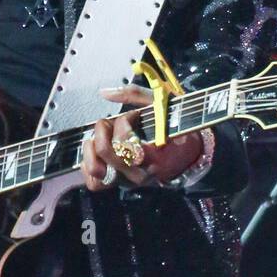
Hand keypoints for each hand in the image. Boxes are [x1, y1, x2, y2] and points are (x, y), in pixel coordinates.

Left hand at [81, 84, 203, 191]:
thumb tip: (104, 92)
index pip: (125, 140)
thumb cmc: (174, 127)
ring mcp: (127, 181)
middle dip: (102, 130)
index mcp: (153, 155)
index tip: (133, 116)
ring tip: (100, 138)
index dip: (124, 121)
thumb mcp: (161, 105)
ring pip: (94, 170)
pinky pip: (93, 182)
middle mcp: (138, 172)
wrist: (188, 155)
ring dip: (91, 149)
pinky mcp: (119, 184)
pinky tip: (97, 151)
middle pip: (105, 151)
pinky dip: (89, 164)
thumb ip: (134, 95)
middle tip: (110, 123)